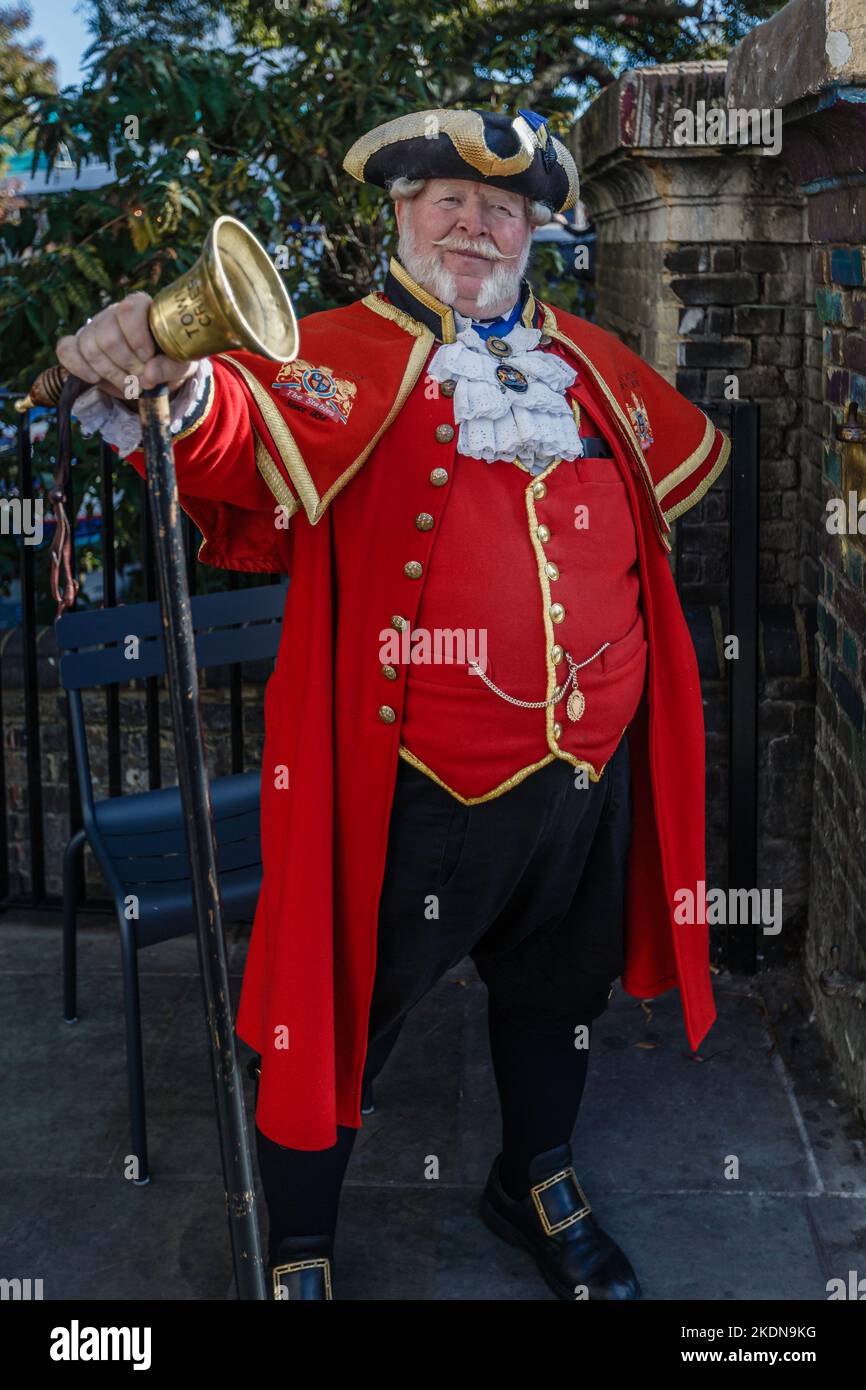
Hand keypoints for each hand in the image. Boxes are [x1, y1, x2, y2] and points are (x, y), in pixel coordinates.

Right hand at [57, 292, 199, 401]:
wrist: (151, 371)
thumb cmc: (168, 361)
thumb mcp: (182, 364)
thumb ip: (171, 367)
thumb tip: (149, 374)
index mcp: (141, 308)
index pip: (129, 309)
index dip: (137, 337)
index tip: (148, 358)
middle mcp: (114, 313)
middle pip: (108, 336)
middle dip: (126, 366)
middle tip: (142, 382)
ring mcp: (93, 328)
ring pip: (89, 347)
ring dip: (111, 373)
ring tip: (129, 385)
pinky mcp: (78, 344)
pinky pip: (66, 350)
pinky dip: (79, 367)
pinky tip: (96, 379)